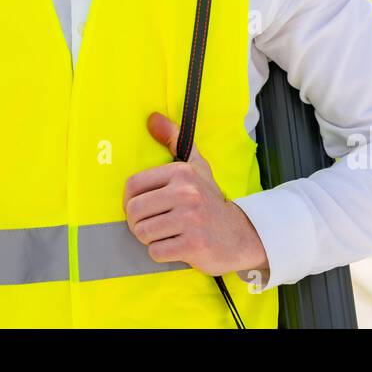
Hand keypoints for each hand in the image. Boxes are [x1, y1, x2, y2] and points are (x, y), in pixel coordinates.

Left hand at [122, 112, 269, 277]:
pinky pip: (156, 252)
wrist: (240, 235)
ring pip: (143, 232)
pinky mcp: (193, 244)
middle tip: (152, 225)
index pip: (133, 185)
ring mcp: (190, 219)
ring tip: (166, 234)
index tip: (142, 208)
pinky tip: (176, 246)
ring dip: (150, 239)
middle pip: (134, 211)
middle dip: (138, 223)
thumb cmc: (210, 201)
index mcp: (182, 172)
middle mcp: (186, 193)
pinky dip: (162, 253)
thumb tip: (152, 118)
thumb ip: (174, 139)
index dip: (130, 200)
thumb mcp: (196, 166)